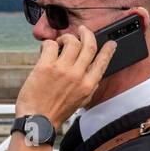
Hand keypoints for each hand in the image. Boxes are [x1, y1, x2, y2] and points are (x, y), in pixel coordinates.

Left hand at [8, 27, 116, 150]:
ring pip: (71, 41)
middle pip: (89, 45)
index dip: (108, 50)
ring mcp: (62, 70)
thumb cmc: (56, 111)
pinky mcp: (46, 66)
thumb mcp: (81, 101)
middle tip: (82, 30)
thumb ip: (89, 86)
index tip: (111, 43)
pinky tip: (46, 49)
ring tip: (61, 42)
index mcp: (88, 85)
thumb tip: (95, 72)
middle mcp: (77, 76)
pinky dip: (49, 43)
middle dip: (87, 34)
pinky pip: (51, 44)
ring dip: (66, 38)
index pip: (103, 62)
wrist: (38, 120)